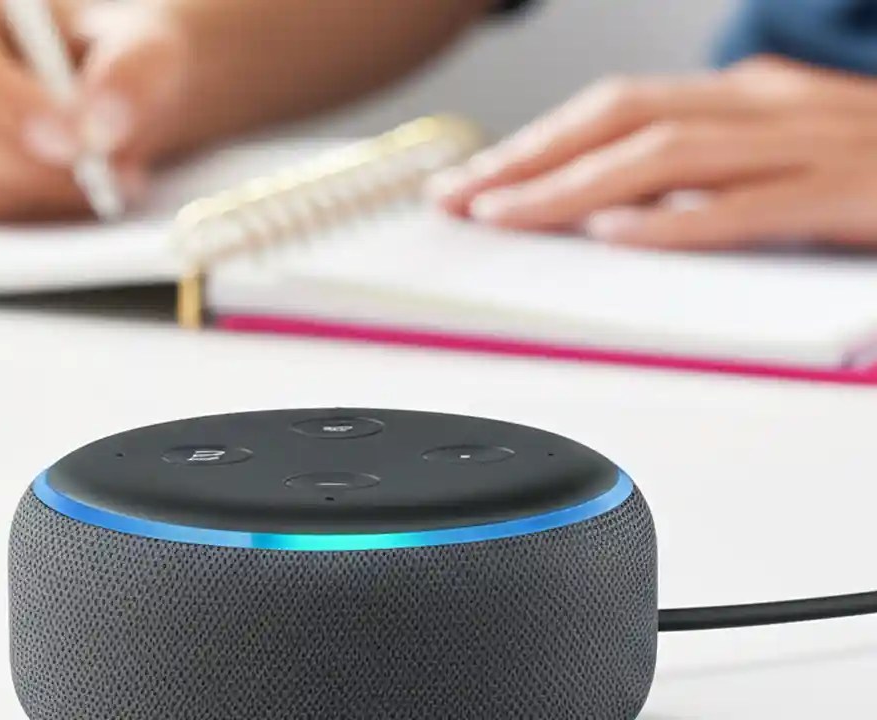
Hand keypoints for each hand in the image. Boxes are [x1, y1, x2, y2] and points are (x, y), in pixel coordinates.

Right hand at [0, 0, 186, 220]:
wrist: (108, 96)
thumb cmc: (114, 56)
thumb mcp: (140, 45)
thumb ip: (132, 70)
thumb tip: (105, 123)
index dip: (9, 100)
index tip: (77, 141)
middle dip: (26, 160)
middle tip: (101, 179)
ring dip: (34, 192)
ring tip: (109, 186)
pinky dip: (26, 210)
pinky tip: (77, 198)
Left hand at [427, 57, 876, 249]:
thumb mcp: (786, 159)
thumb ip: (710, 176)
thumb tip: (618, 212)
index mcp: (748, 99)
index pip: (617, 108)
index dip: (536, 140)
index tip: (471, 177)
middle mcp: (768, 109)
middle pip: (624, 118)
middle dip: (530, 157)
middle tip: (459, 196)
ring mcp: (809, 146)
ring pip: (667, 157)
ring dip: (574, 187)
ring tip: (507, 217)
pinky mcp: (849, 195)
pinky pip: (750, 206)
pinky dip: (677, 222)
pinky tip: (618, 238)